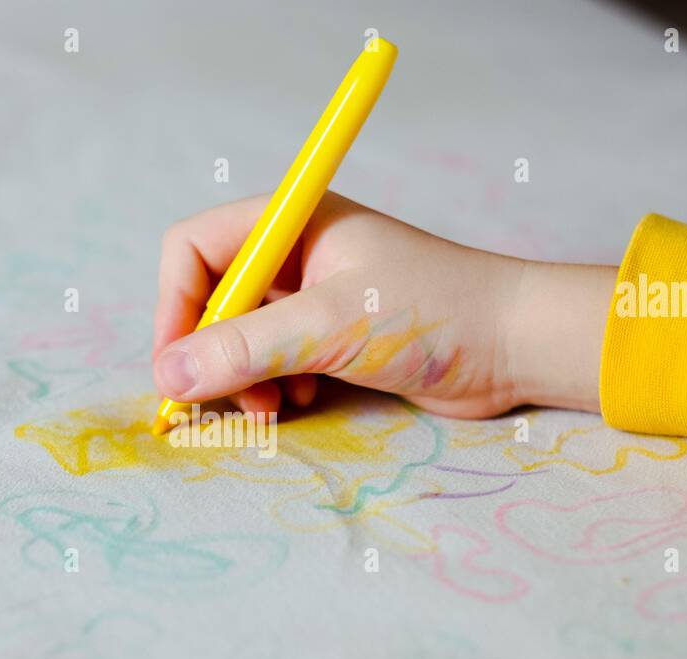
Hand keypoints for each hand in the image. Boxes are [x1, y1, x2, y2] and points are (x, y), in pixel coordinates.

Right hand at [152, 192, 612, 417]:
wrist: (518, 346)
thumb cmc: (434, 314)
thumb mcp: (330, 326)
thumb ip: (245, 349)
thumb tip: (169, 375)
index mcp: (292, 222)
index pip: (195, 249)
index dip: (176, 305)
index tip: (177, 365)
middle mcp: (297, 253)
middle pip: (213, 297)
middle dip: (212, 352)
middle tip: (223, 400)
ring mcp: (316, 297)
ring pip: (242, 336)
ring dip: (243, 377)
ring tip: (269, 409)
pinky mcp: (335, 337)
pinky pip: (275, 361)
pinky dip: (273, 386)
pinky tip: (298, 403)